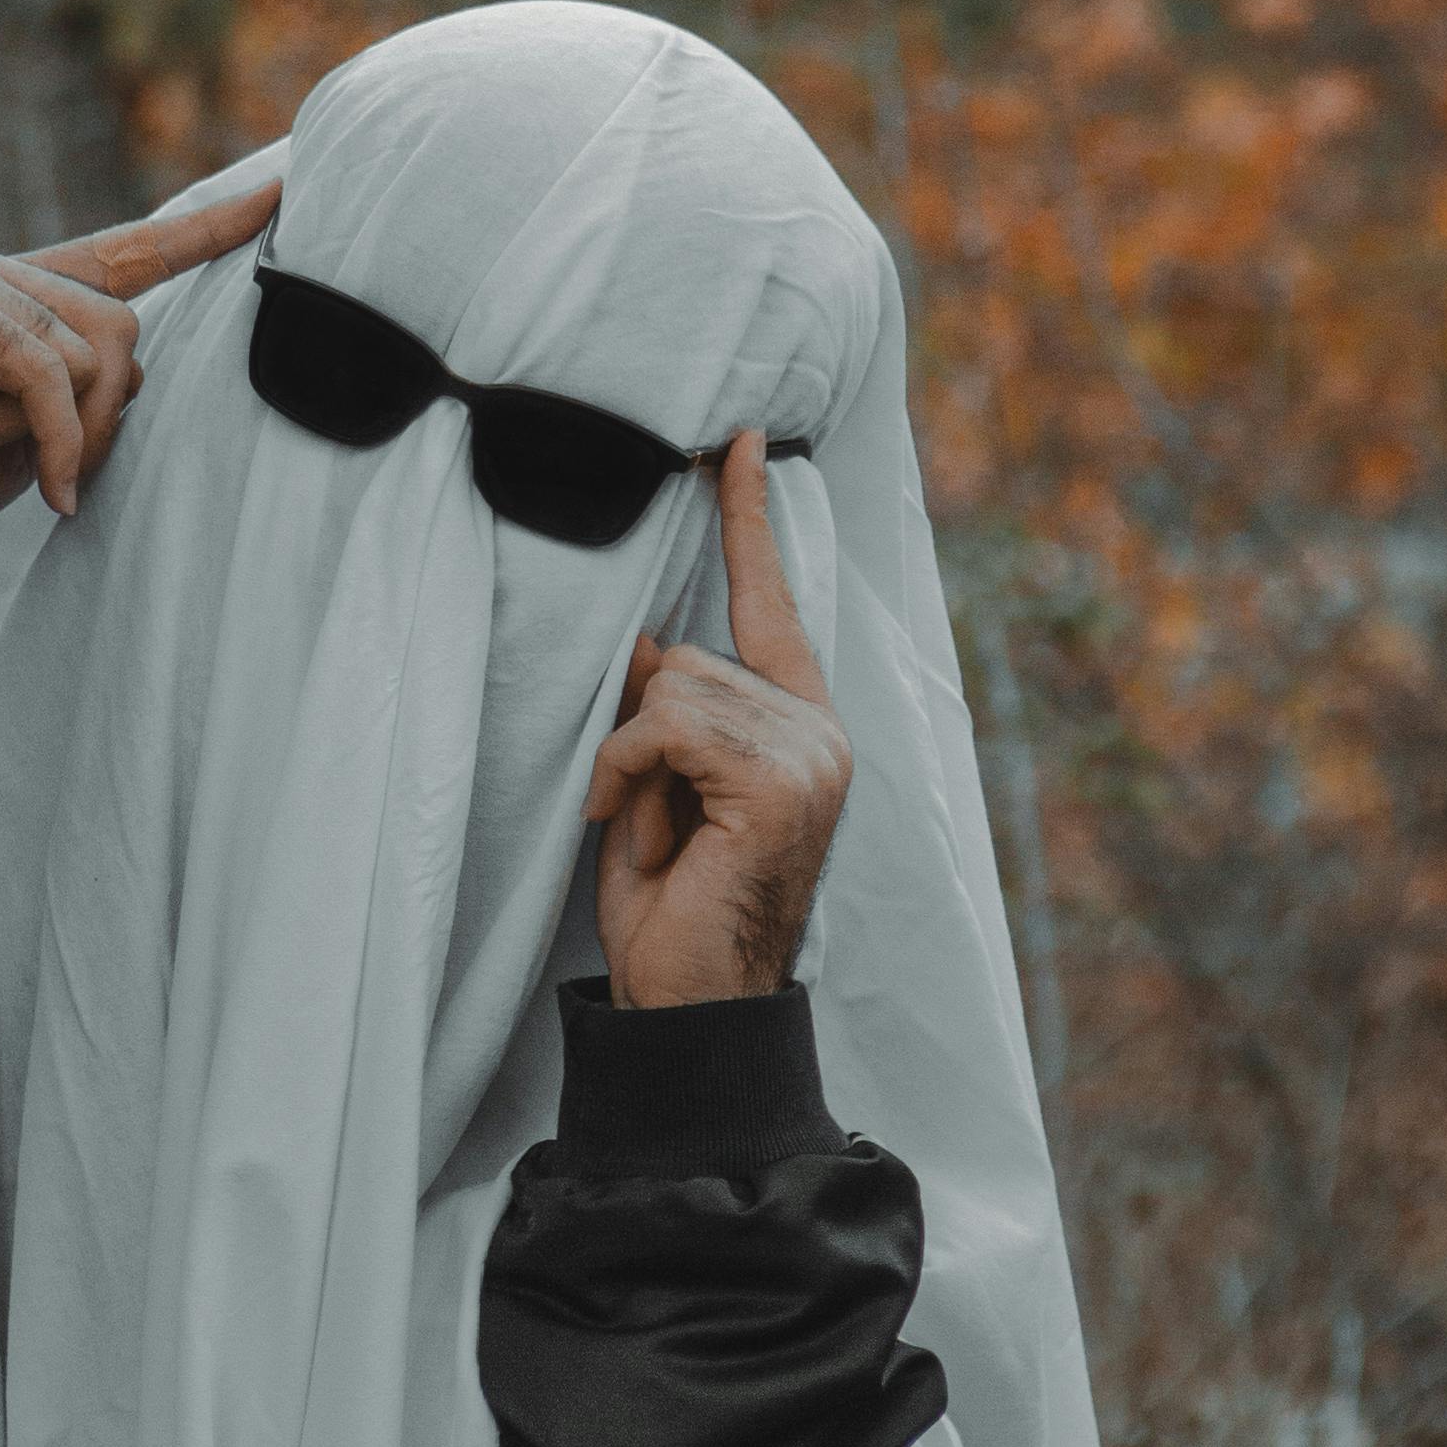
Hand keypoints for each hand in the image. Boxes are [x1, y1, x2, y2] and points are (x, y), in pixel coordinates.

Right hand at [0, 178, 280, 566]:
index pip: (128, 251)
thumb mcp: (25, 442)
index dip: (207, 228)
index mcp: (17, 298)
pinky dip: (53, 441)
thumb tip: (138, 370)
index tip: (285, 185)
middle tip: (44, 472)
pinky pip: (48, 373)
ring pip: (96, 351)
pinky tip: (38, 490)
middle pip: (125, 328)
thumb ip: (81, 395)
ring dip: (64, 434)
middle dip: (102, 419)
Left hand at [585, 432, 852, 1007]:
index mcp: (798, 726)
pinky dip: (626, 771)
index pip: (771, 603)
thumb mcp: (652, 786)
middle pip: (690, 654)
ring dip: (629, 758)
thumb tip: (648, 640)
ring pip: (674, 686)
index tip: (737, 443)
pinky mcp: (781, 783)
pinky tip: (637, 828)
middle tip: (644, 814)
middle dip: (639, 729)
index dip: (749, 520)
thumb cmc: (672, 905)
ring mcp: (810, 757)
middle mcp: (820, 732)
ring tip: (647, 830)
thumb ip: (662, 711)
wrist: (692, 1003)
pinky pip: (666, 724)